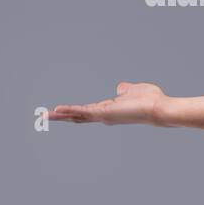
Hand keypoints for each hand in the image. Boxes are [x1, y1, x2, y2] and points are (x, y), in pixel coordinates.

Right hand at [50, 82, 169, 125]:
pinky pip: (84, 112)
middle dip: (62, 116)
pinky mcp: (106, 113)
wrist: (159, 107)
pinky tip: (58, 110)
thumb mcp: (133, 90)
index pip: (87, 111)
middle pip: (78, 116)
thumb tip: (120, 88)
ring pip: (78, 116)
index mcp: (109, 109)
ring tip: (44, 115)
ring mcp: (104, 116)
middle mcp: (105, 115)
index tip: (59, 111)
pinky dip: (70, 110)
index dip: (73, 111)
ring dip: (61, 115)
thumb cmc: (151, 100)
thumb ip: (124, 89)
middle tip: (44, 116)